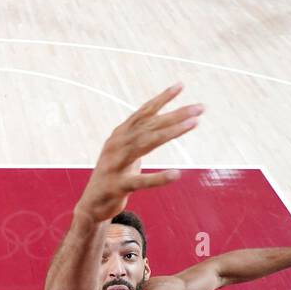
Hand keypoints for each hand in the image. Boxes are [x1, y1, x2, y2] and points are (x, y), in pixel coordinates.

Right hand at [74, 84, 201, 223]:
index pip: (143, 112)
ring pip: (145, 144)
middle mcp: (116, 145)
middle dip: (175, 115)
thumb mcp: (126, 151)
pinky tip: (176, 174)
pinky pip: (140, 181)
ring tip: (193, 125)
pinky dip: (158, 178)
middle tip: (199, 108)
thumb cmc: (114, 175)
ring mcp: (114, 164)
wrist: (91, 204)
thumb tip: (163, 122)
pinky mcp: (117, 186)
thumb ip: (141, 136)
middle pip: (149, 126)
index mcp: (119, 135)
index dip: (161, 98)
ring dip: (170, 133)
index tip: (181, 85)